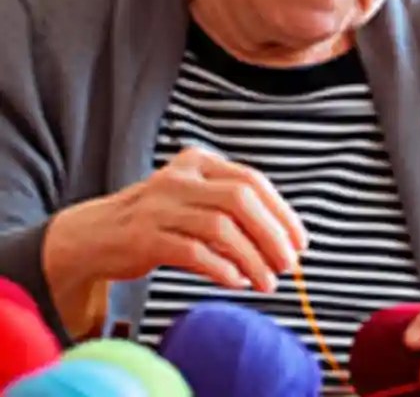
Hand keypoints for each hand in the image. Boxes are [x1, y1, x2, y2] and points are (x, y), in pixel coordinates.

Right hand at [44, 146, 307, 293]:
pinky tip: (236, 282)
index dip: (281, 213)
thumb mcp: (195, 203)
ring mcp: (158, 206)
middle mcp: (179, 178)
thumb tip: (285, 244)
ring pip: (220, 228)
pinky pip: (192, 252)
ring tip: (267, 282)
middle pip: (240, 200)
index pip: (252, 181)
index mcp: (198, 162)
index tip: (300, 242)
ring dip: (251, 259)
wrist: (93, 236)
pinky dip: (221, 268)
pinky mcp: (143, 237)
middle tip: (288, 264)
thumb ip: (235, 214)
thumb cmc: (158, 221)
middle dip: (272, 234)